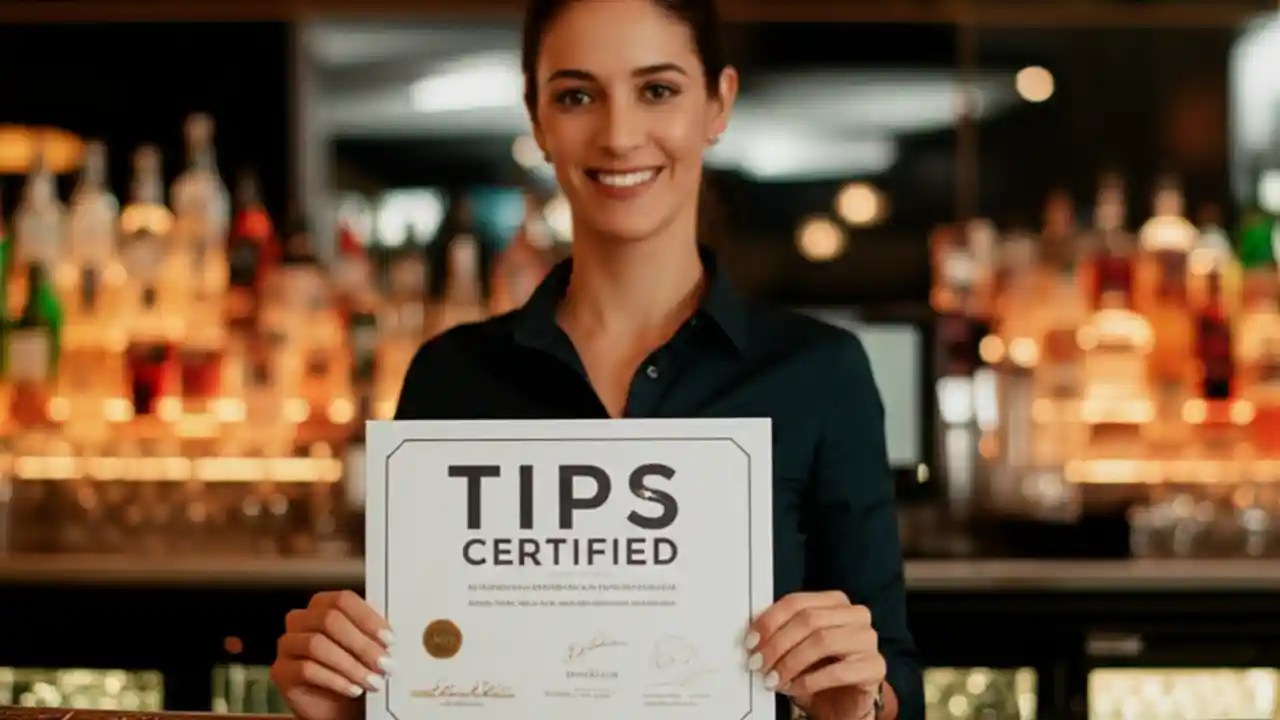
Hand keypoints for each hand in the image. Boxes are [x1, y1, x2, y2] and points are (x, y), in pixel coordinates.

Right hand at [270, 590, 396, 719]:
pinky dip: (336, 680)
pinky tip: (353, 689)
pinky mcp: (280, 670)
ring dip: (351, 665)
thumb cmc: (353, 672)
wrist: (336, 707)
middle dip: (362, 644)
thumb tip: (389, 635)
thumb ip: (374, 635)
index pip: (343, 600)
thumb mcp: (368, 649)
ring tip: (372, 681)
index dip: (368, 618)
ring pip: (317, 644)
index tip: (389, 639)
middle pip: (329, 620)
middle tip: (384, 664)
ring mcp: (288, 644)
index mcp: (323, 605)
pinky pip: (306, 669)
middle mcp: (301, 619)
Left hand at [745, 591, 885, 719]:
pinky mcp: (875, 666)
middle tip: (759, 663)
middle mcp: (855, 615)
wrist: (845, 703)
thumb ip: (780, 633)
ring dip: (790, 663)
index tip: (752, 640)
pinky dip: (809, 682)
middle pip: (809, 620)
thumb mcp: (796, 647)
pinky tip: (794, 689)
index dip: (770, 621)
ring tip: (774, 679)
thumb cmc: (820, 671)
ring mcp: (868, 639)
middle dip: (777, 644)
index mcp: (835, 602)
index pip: (797, 602)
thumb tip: (754, 634)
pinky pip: (837, 671)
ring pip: (822, 642)